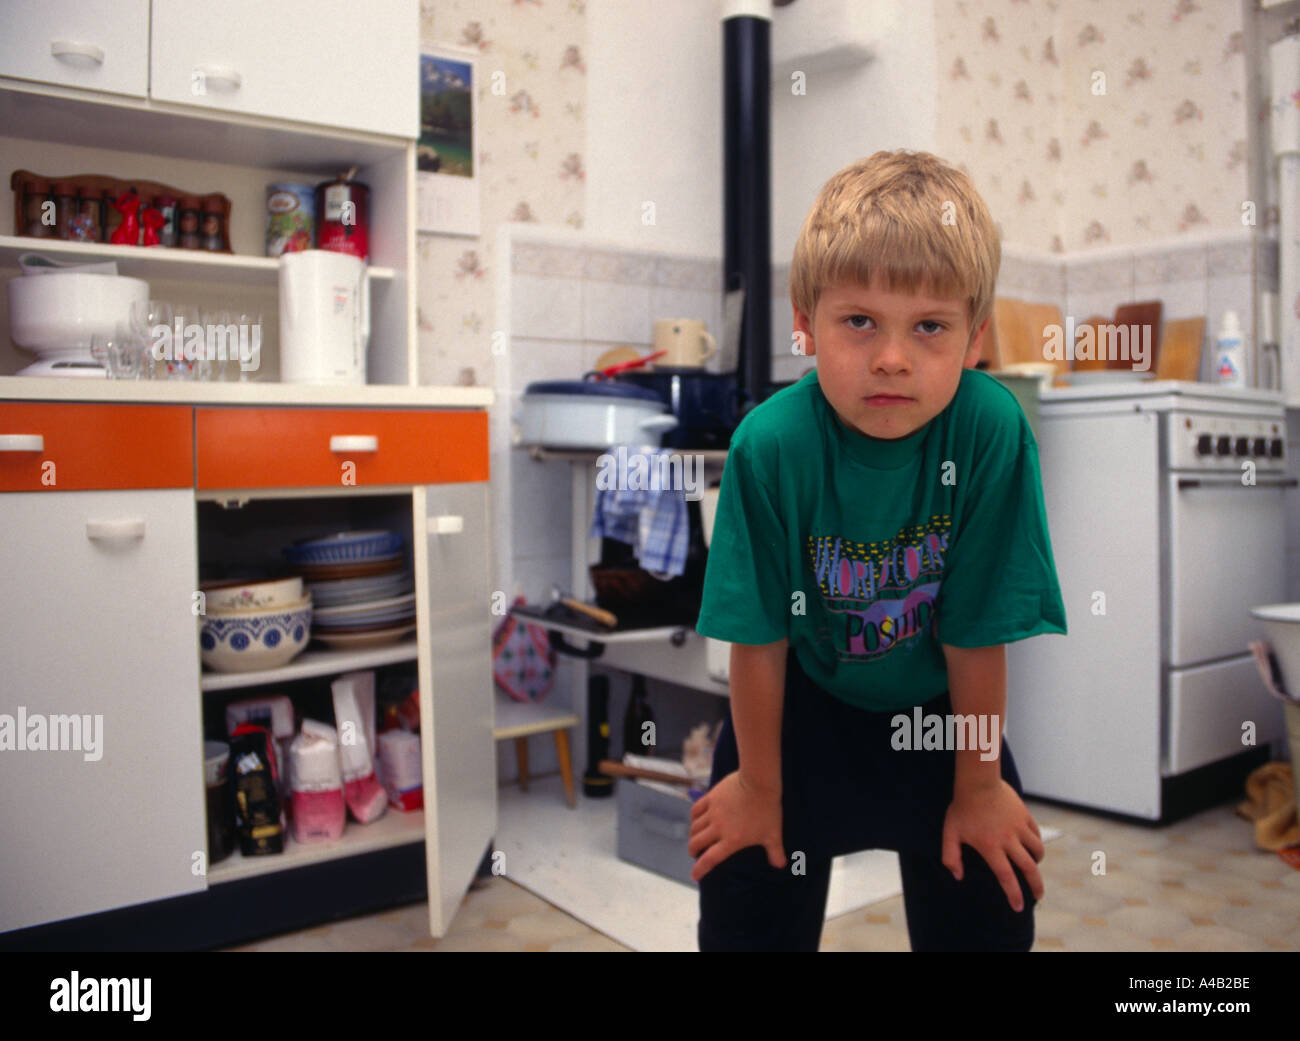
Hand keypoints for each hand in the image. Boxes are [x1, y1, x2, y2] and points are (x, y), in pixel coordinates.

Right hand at [687, 770, 784, 881]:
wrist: (759, 782)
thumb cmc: (767, 810)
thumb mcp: (773, 834)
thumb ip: (776, 852)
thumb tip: (781, 866)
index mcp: (731, 841)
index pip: (710, 860)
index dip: (700, 870)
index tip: (694, 876)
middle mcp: (718, 828)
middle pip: (696, 843)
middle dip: (693, 851)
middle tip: (695, 854)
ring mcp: (713, 812)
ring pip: (695, 827)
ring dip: (693, 835)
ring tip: (696, 838)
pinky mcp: (711, 798)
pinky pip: (696, 810)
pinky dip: (693, 817)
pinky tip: (695, 819)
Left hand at [941, 779, 1045, 911]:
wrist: (978, 781)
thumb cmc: (962, 808)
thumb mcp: (950, 832)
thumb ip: (951, 856)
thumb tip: (957, 876)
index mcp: (990, 847)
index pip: (1006, 877)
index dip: (1013, 894)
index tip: (1018, 907)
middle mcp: (1008, 840)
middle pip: (1028, 869)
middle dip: (1036, 887)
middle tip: (1038, 897)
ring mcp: (1019, 828)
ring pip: (1037, 851)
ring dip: (1037, 863)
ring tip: (1033, 869)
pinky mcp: (1025, 816)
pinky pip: (1036, 834)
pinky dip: (1036, 843)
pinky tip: (1032, 846)